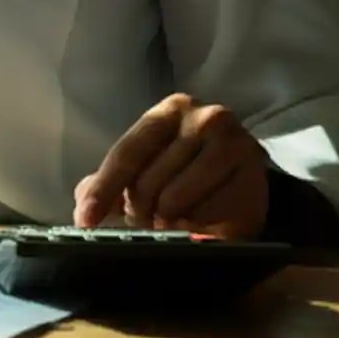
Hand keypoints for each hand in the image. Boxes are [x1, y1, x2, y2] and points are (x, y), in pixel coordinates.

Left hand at [73, 93, 268, 239]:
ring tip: (172, 220)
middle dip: (139, 209)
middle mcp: (205, 118)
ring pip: (174, 201)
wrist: (243, 181)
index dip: (104, 190)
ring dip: (166, 221)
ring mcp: (235, 144)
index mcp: (169, 111)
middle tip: (147, 218)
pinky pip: (207, 215)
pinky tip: (198, 223)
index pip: (127, 154)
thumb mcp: (143, 169)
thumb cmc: (184, 171)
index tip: (85, 220)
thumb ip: (109, 182)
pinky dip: (195, 226)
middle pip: (148, 181)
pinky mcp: (255, 178)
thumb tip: (83, 206)